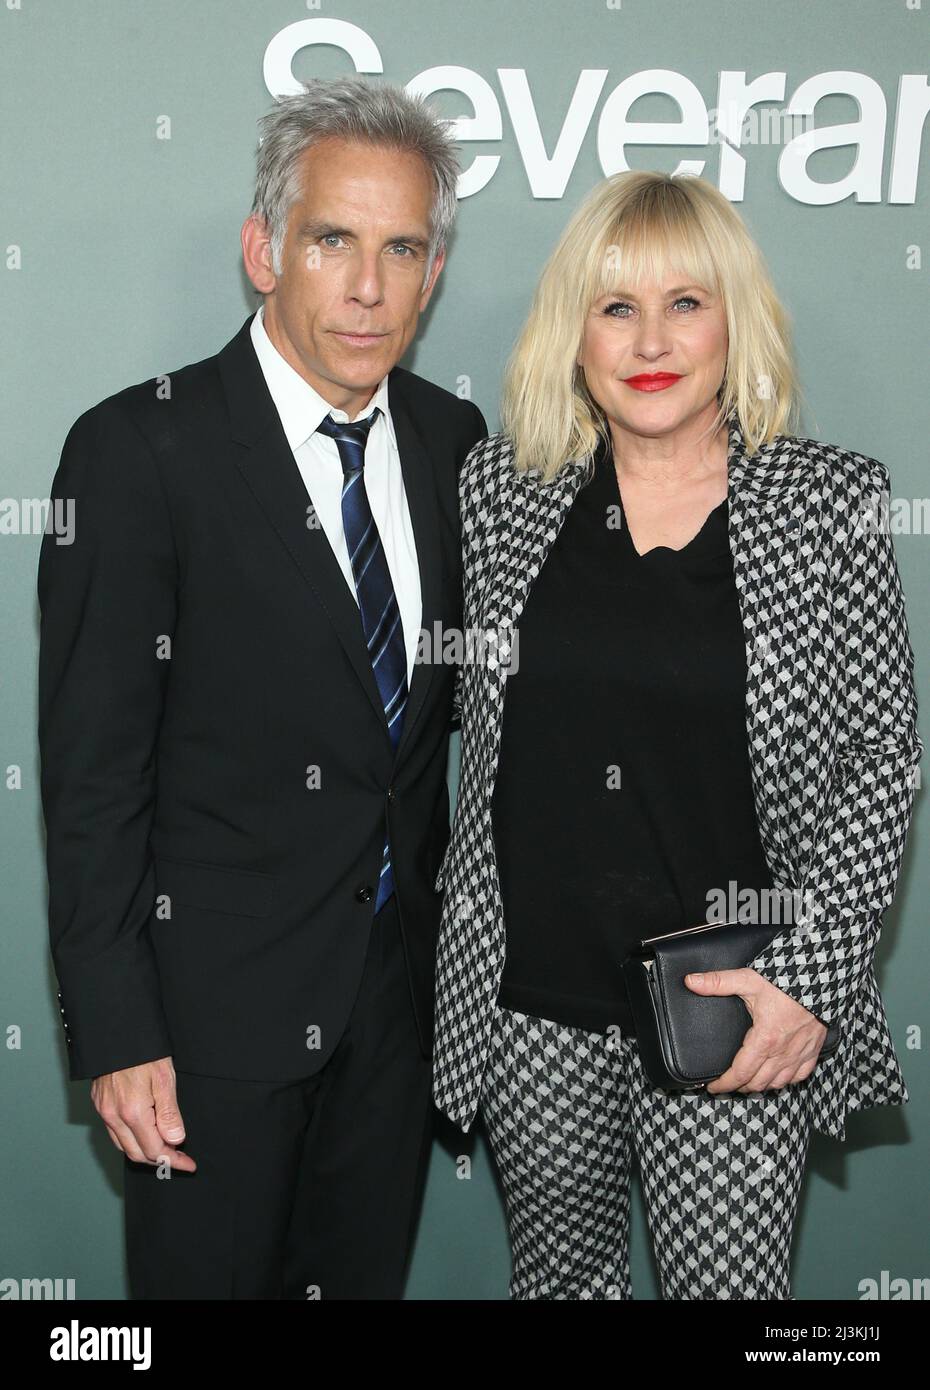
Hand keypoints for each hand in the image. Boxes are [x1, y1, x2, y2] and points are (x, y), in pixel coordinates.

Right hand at [91, 1057, 195, 1170]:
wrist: (116, 1029)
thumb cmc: (143, 1050)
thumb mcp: (165, 1078)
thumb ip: (169, 1114)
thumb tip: (175, 1140)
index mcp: (133, 1112)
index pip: (155, 1150)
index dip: (173, 1160)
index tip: (188, 1164)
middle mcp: (114, 1116)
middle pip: (137, 1154)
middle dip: (160, 1160)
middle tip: (179, 1159)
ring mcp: (104, 1110)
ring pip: (123, 1146)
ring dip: (144, 1152)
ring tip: (165, 1149)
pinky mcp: (99, 1103)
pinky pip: (114, 1132)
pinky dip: (130, 1140)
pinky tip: (143, 1134)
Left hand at [684, 967, 828, 1093]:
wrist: (820, 978)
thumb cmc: (787, 980)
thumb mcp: (748, 979)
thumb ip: (717, 982)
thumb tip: (691, 982)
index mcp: (765, 1039)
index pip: (740, 1073)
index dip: (724, 1084)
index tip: (713, 1087)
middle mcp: (783, 1052)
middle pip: (757, 1083)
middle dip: (739, 1087)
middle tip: (727, 1084)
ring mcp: (799, 1054)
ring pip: (778, 1083)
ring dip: (761, 1086)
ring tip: (747, 1083)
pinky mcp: (813, 1050)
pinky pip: (799, 1076)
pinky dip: (785, 1080)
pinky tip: (777, 1078)